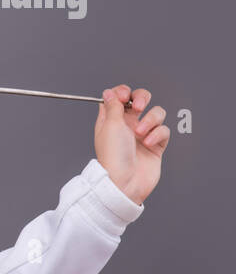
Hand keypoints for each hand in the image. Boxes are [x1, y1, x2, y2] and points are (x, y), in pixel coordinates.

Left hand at [93, 84, 167, 204]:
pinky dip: (157, 135)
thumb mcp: (110, 125)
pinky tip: (148, 144)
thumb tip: (110, 92)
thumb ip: (113, 106)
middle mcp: (127, 124)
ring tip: (140, 134)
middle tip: (139, 107)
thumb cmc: (113, 156)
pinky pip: (164, 130)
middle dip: (143, 98)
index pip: (119, 96)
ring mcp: (143, 134)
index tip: (125, 96)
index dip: (123, 92)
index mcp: (112, 119)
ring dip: (150, 120)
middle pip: (141, 99)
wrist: (125, 182)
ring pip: (156, 113)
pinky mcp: (156, 144)